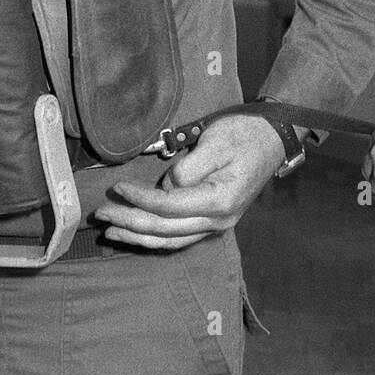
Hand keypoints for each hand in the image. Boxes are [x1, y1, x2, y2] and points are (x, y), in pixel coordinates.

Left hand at [94, 114, 285, 249]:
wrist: (272, 138)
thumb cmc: (244, 134)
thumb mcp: (216, 142)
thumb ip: (189, 167)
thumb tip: (166, 186)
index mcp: (220, 200)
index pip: (169, 207)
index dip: (140, 199)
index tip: (117, 188)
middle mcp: (218, 221)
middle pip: (165, 229)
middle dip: (130, 222)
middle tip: (101, 213)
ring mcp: (217, 225)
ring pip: (171, 240)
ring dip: (139, 236)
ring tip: (111, 231)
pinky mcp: (213, 221)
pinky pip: (179, 237)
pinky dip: (155, 237)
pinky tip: (137, 234)